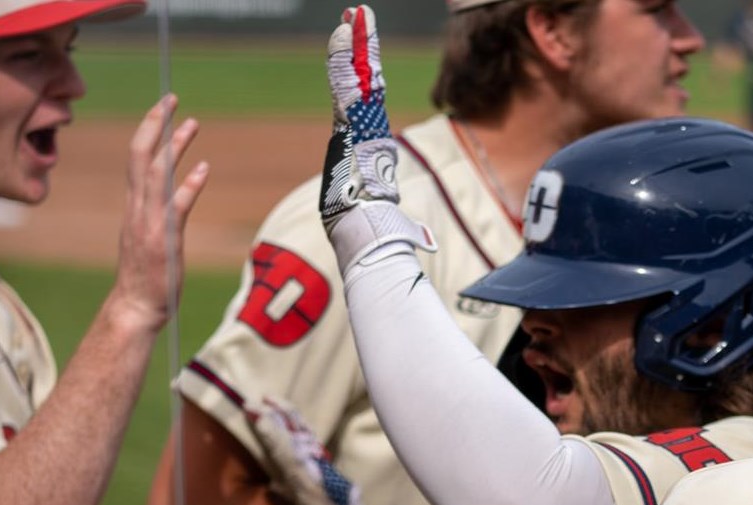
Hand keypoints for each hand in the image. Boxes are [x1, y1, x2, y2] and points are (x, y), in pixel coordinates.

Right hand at [110, 95, 209, 333]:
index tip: (161, 108)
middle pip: (140, 156)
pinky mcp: (164, 240)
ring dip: (174, 146)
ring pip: (157, 175)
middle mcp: (137, 209)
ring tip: (191, 123)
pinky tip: (203, 168)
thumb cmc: (146, 276)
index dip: (148, 131)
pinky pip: (176, 207)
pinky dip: (189, 186)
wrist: (134, 308)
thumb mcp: (147, 236)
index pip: (136, 159)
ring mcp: (149, 224)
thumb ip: (156, 213)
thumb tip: (173, 194)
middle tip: (171, 99)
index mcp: (133, 206)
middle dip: (155, 125)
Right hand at [247, 397, 431, 504]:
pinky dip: (296, 437)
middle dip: (282, 419)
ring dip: (290, 422)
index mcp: (318, 496)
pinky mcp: (328, 487)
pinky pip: (309, 454)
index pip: (292, 461)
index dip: (276, 438)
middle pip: (301, 443)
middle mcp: (324, 483)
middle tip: (261, 396)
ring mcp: (328, 482)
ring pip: (307, 444)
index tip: (260, 415)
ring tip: (272, 401)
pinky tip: (286, 429)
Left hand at [321, 5, 432, 268]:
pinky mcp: (355, 123)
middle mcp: (369, 130)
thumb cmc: (370, 227)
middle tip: (357, 14)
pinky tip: (342, 36)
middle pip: (366, 80)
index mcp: (370, 144)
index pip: (367, 99)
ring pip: (358, 77)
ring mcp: (364, 125)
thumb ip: (378, 204)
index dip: (365, 71)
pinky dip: (346, 59)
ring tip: (352, 16)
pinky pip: (349, 84)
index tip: (359, 46)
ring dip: (355, 45)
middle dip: (362, 47)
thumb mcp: (367, 206)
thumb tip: (409, 234)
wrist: (368, 230)